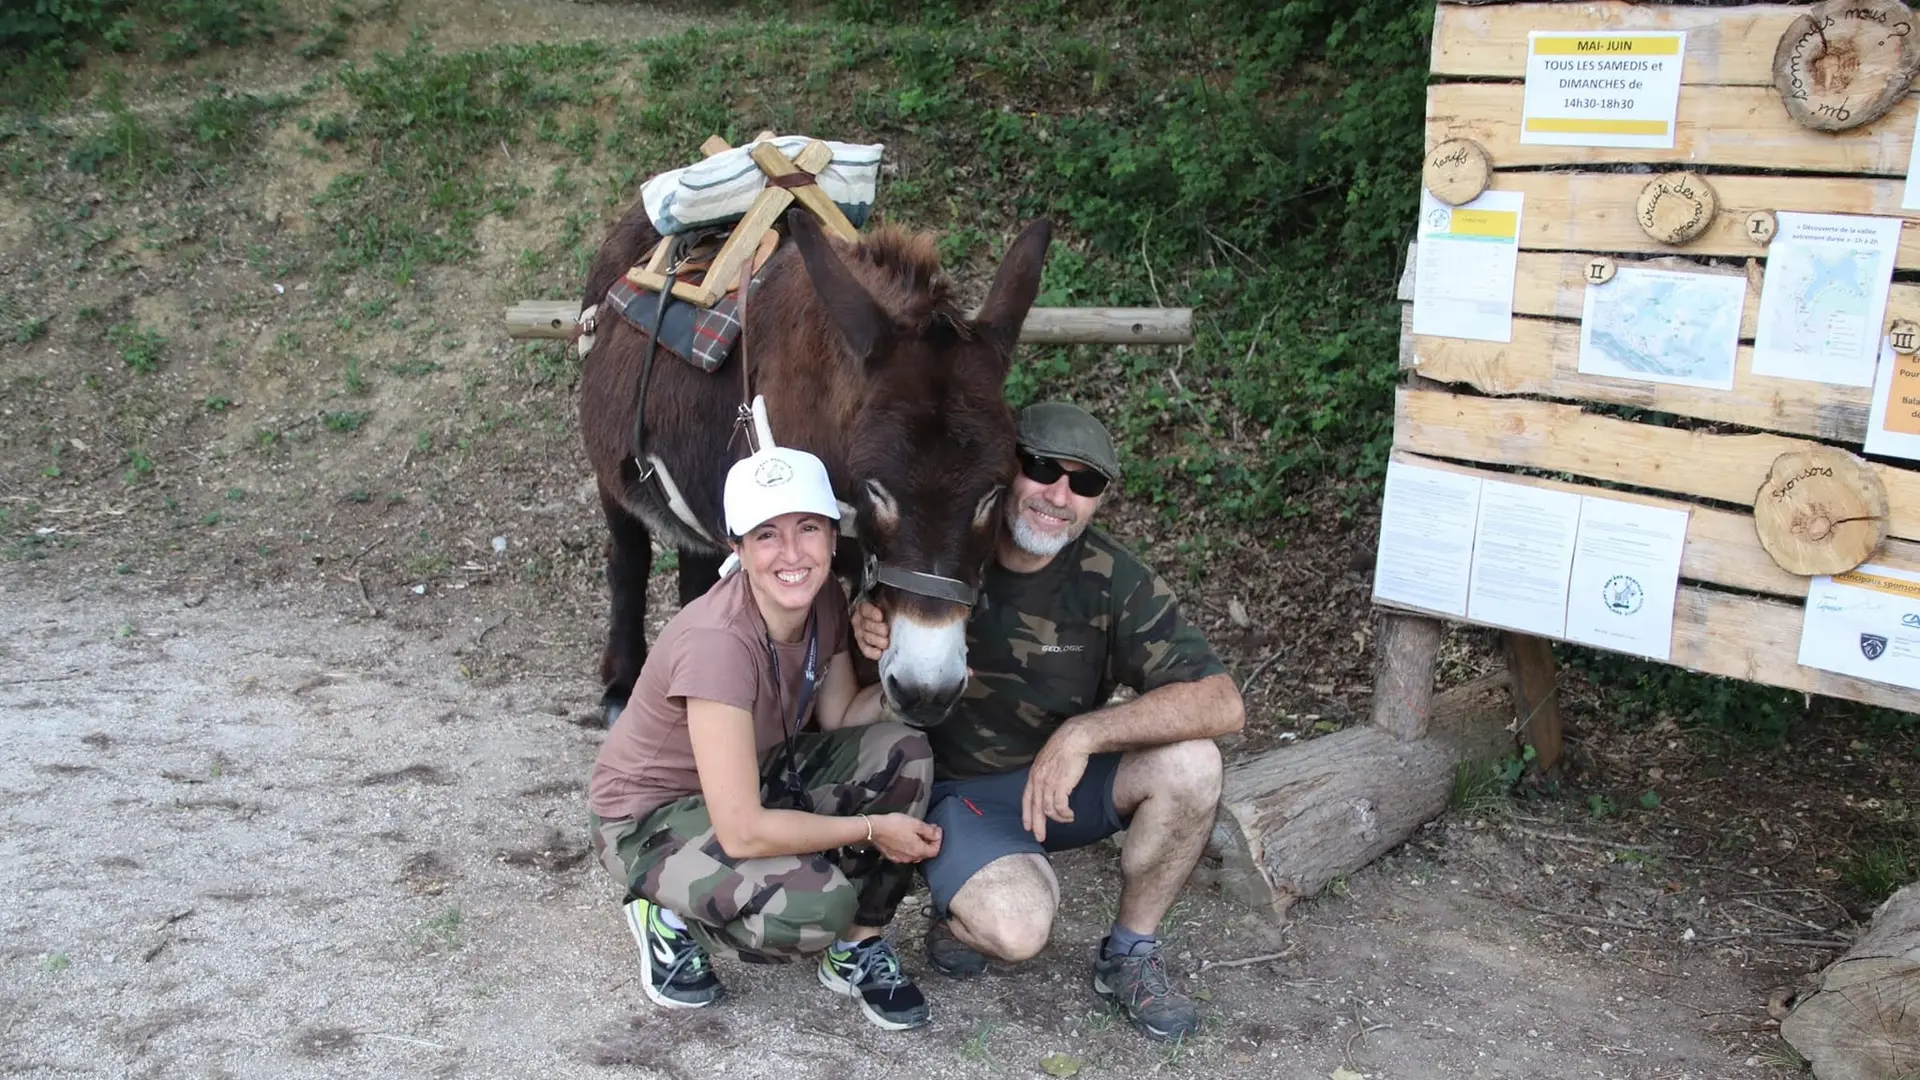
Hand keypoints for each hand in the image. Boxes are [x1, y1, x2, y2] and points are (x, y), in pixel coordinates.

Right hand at [851, 601, 889, 661]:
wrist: (885, 623)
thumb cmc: (887, 611)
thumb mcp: (887, 605)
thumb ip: (888, 605)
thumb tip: (898, 606)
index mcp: (864, 608)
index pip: (865, 609)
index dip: (871, 613)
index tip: (880, 616)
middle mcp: (860, 621)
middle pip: (866, 624)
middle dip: (876, 628)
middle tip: (886, 631)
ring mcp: (860, 634)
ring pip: (866, 637)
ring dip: (876, 640)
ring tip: (886, 643)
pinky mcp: (863, 645)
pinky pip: (865, 650)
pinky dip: (872, 652)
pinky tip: (879, 653)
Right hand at [867, 813, 941, 862]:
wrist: (874, 829)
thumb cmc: (894, 825)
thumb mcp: (916, 824)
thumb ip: (929, 830)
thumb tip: (937, 834)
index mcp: (918, 850)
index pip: (935, 850)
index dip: (938, 840)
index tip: (936, 830)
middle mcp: (910, 858)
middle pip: (925, 853)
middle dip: (929, 841)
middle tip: (927, 829)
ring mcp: (901, 858)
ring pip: (915, 854)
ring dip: (918, 844)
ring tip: (915, 832)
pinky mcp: (892, 856)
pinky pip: (905, 854)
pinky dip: (908, 847)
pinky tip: (904, 838)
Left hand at [1022, 724, 1090, 844]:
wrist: (1074, 739)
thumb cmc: (1065, 748)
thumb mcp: (1048, 760)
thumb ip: (1045, 773)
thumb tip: (1049, 784)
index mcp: (1034, 774)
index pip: (1027, 798)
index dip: (1027, 814)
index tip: (1027, 826)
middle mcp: (1038, 780)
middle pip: (1035, 808)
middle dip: (1037, 824)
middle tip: (1040, 837)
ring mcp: (1048, 783)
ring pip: (1048, 809)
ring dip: (1058, 818)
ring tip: (1067, 819)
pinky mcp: (1060, 786)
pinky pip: (1060, 807)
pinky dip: (1065, 814)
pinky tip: (1070, 815)